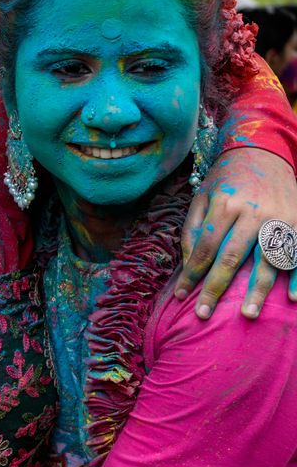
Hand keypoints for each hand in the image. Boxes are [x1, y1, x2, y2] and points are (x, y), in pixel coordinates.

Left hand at [177, 148, 296, 317]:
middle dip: (217, 288)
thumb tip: (188, 265)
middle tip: (204, 314)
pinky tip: (293, 298)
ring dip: (258, 290)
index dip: (192, 274)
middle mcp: (253, 212)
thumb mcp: (201, 197)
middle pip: (232, 257)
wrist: (263, 151)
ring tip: (247, 314)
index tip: (181, 296)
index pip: (204, 247)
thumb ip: (192, 230)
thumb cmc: (226, 179)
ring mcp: (280, 217)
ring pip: (268, 259)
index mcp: (224, 205)